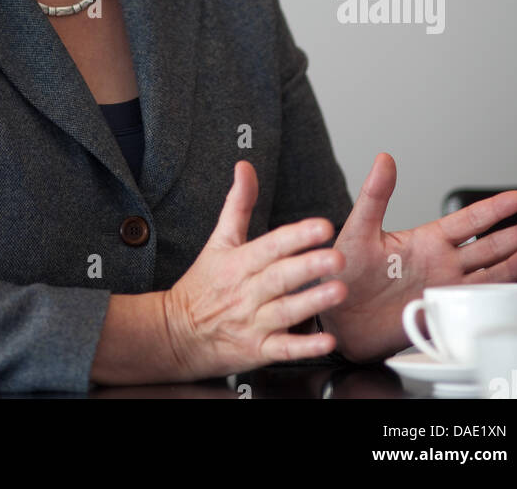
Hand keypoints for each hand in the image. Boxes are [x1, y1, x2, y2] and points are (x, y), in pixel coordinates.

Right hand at [162, 160, 346, 380]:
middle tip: (338, 257)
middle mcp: (246, 291)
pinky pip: (282, 349)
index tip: (323, 226)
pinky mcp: (256, 350)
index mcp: (239, 262)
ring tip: (340, 291)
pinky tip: (327, 341)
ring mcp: (252, 322)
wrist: (176, 333)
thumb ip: (237, 204)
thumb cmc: (203, 285)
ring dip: (313, 302)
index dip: (297, 235)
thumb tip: (245, 166)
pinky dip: (304, 347)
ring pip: (286, 311)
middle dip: (309, 266)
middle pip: (280, 277)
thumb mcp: (219, 241)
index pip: (271, 245)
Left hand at [319, 152, 516, 363]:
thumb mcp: (357, 229)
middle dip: (516, 233)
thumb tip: (384, 159)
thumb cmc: (343, 272)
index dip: (492, 210)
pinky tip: (515, 285)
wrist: (335, 316)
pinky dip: (496, 294)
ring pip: (488, 273)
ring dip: (514, 262)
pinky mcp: (440, 313)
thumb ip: (375, 195)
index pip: (466, 221)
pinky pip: (474, 303)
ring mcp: (442, 288)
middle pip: (487, 246)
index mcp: (423, 240)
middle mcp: (439, 263)